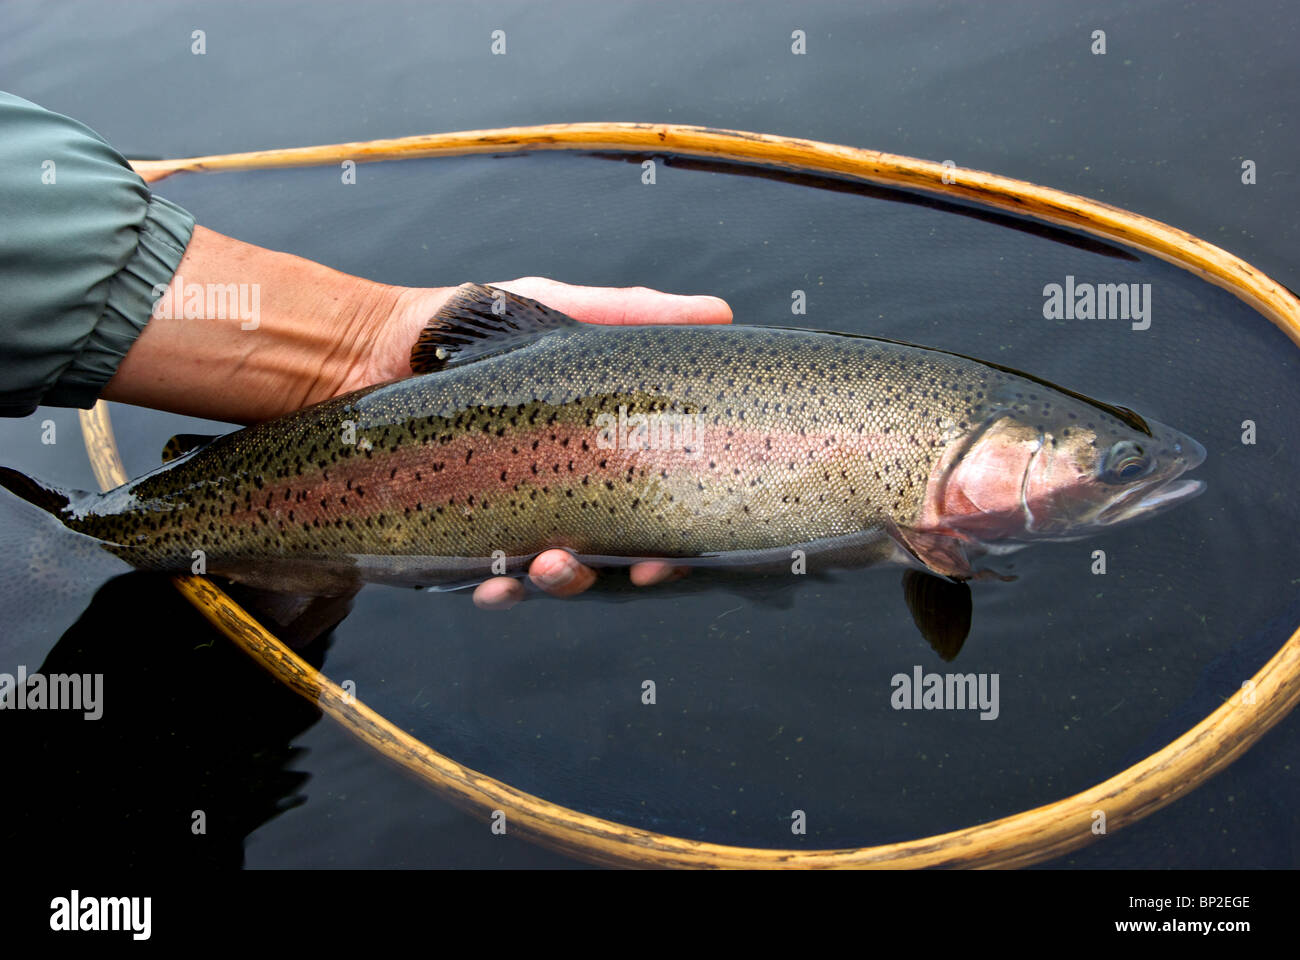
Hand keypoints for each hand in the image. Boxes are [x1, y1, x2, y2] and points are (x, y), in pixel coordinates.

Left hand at [100, 227, 729, 604]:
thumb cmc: (471, 326)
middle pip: (610, 553)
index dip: (672, 539)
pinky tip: (497, 585)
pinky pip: (482, 578)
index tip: (681, 550)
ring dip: (565, 582)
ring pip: (552, 575)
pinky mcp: (453, 537)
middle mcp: (556, 494)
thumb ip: (632, 314)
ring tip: (556, 565)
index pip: (647, 509)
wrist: (373, 345)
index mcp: (590, 452)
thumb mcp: (558, 310)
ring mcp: (506, 521)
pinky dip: (497, 589)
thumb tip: (718, 312)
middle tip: (640, 569)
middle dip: (630, 571)